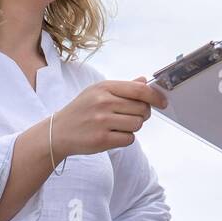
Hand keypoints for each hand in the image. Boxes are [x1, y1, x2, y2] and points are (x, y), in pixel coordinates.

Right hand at [51, 78, 167, 159]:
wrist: (58, 132)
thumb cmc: (81, 110)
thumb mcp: (98, 92)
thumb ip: (123, 87)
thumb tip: (144, 81)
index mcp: (104, 88)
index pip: (139, 90)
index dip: (155, 96)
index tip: (163, 102)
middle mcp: (103, 103)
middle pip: (142, 109)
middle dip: (142, 114)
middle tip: (130, 116)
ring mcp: (102, 122)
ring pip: (137, 125)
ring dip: (133, 127)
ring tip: (118, 125)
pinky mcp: (101, 140)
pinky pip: (129, 139)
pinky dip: (125, 138)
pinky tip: (112, 135)